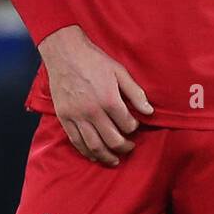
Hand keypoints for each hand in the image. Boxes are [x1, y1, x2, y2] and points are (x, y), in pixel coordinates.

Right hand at [38, 25, 152, 166]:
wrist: (65, 53)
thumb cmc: (94, 60)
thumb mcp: (119, 71)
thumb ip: (135, 92)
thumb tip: (149, 111)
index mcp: (109, 99)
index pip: (127, 125)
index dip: (134, 128)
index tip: (134, 125)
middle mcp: (93, 112)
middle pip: (112, 140)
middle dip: (124, 147)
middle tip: (130, 147)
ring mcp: (77, 116)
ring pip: (94, 146)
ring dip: (107, 157)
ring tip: (115, 160)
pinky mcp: (64, 118)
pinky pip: (76, 141)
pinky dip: (86, 152)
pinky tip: (94, 156)